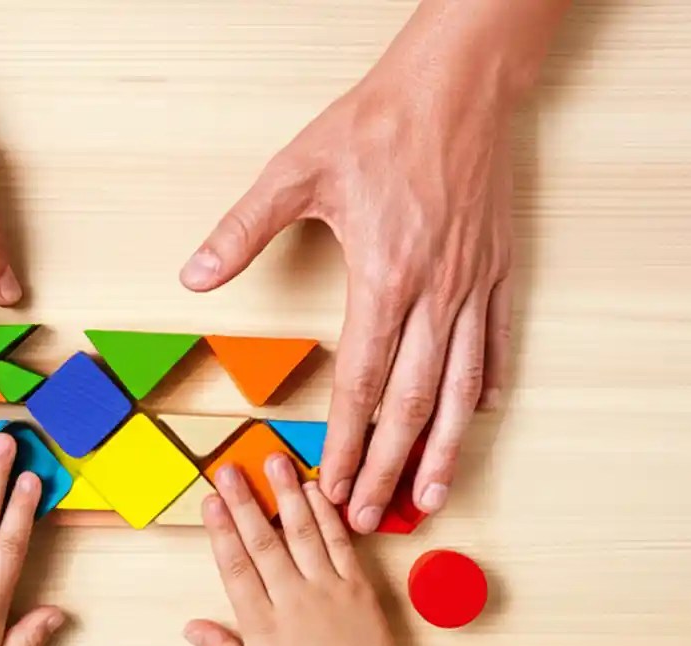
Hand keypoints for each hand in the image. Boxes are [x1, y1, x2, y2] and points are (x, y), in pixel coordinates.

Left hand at [177, 0, 571, 531]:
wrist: (457, 85)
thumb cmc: (377, 125)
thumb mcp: (295, 171)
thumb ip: (243, 230)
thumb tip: (194, 275)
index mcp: (384, 278)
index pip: (363, 383)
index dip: (348, 443)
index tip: (332, 486)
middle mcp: (434, 294)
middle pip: (412, 402)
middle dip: (389, 467)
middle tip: (369, 516)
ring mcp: (471, 285)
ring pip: (461, 388)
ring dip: (445, 449)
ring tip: (432, 496)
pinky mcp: (496, 269)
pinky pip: (495, 343)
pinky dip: (484, 387)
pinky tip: (475, 416)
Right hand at [185, 457, 472, 645]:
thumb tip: (190, 627)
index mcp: (264, 625)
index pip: (236, 569)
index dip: (221, 532)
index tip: (210, 503)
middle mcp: (293, 600)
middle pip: (263, 542)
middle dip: (244, 502)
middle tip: (230, 469)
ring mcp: (327, 588)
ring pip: (301, 533)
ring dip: (286, 495)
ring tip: (274, 462)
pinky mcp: (356, 584)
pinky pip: (339, 542)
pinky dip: (326, 514)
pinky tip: (314, 489)